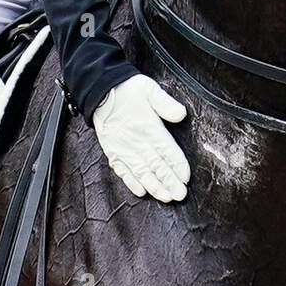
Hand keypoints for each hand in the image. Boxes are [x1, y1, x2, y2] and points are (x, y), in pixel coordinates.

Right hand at [92, 74, 189, 201]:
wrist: (99, 90)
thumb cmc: (127, 89)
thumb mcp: (149, 89)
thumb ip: (165, 103)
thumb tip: (181, 114)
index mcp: (147, 126)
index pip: (166, 150)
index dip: (177, 165)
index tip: (186, 177)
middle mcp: (135, 141)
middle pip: (156, 165)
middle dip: (169, 182)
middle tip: (180, 195)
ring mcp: (123, 148)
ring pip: (141, 172)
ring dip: (154, 186)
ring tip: (166, 197)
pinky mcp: (112, 151)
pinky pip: (122, 171)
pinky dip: (131, 182)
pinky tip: (141, 192)